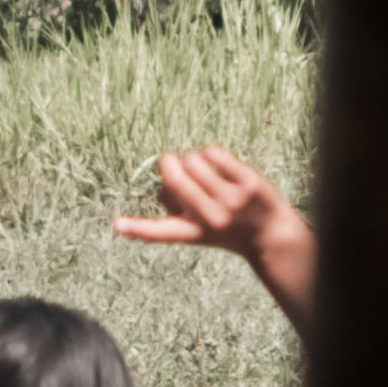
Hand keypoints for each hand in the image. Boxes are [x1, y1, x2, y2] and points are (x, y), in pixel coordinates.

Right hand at [115, 146, 295, 264]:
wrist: (271, 234)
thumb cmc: (225, 227)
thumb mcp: (196, 228)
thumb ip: (175, 206)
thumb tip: (167, 172)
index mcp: (191, 232)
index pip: (159, 231)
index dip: (136, 227)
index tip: (116, 225)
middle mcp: (210, 218)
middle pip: (174, 178)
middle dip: (168, 162)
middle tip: (169, 160)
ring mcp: (231, 199)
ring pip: (192, 160)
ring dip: (191, 159)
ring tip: (203, 170)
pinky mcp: (248, 182)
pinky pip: (213, 152)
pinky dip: (209, 152)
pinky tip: (217, 163)